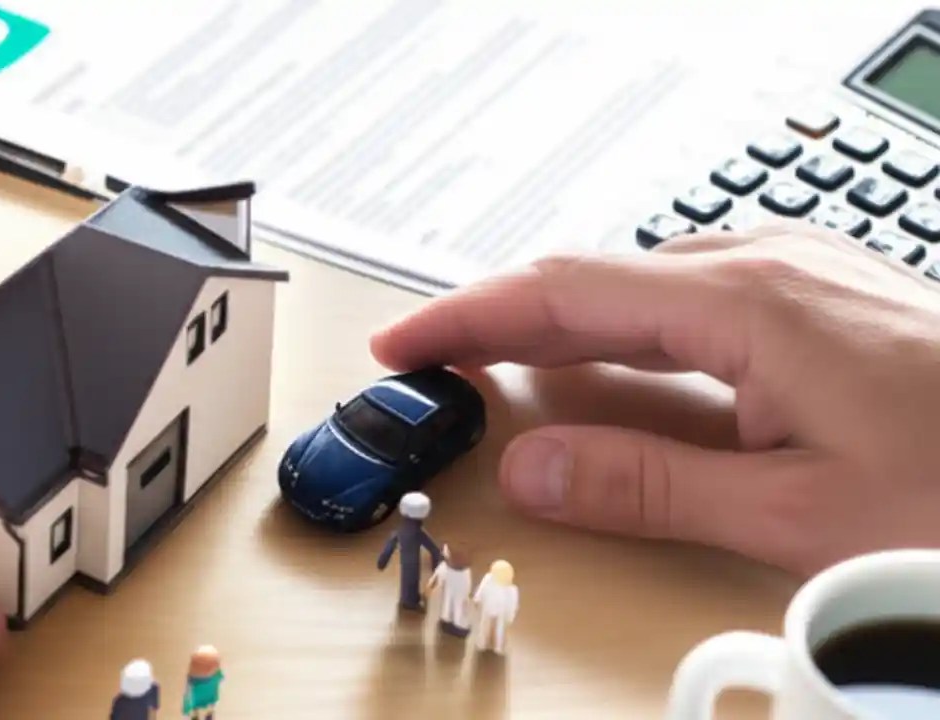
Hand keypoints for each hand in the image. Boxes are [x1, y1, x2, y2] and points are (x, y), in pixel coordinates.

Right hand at [371, 223, 939, 574]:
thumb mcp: (799, 512)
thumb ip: (650, 485)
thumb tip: (536, 471)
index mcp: (748, 304)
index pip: (562, 294)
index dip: (465, 317)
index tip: (403, 345)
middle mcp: (767, 269)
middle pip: (591, 280)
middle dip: (497, 318)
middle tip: (431, 363)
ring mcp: (796, 278)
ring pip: (638, 288)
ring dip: (558, 326)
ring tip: (500, 366)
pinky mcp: (817, 304)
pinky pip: (687, 301)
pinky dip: (622, 333)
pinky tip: (616, 365)